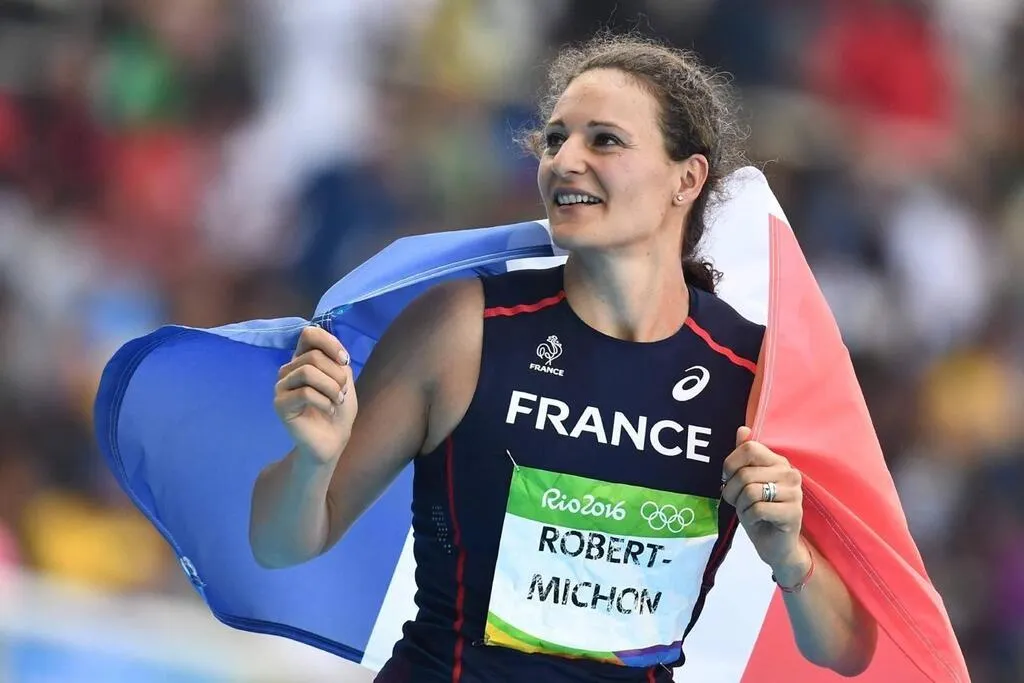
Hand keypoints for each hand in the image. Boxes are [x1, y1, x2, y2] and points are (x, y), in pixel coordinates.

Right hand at [274, 325, 357, 464]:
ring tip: (337, 401)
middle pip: (314, 356)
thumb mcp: (344, 380)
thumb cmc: (338, 409)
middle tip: (342, 392)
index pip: (309, 334)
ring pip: (307, 372)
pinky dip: (324, 401)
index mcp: (304, 359)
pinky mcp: (280, 404)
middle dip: (336, 374)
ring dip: (331, 388)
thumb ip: (337, 361)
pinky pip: (304, 393)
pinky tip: (328, 410)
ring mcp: (282, 386)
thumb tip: (334, 352)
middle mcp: (289, 369)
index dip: (329, 343)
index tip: (345, 361)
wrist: (333, 440)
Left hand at [721, 426, 806, 574]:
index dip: (730, 464)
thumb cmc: (759, 511)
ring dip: (741, 506)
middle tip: (738, 502)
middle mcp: (789, 473)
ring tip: (749, 512)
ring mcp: (794, 493)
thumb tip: (742, 430)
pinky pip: (757, 509)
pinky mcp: (794, 513)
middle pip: (745, 473)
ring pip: (750, 491)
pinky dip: (749, 518)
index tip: (728, 479)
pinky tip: (758, 521)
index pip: (749, 448)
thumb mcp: (746, 482)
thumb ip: (744, 456)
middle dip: (732, 492)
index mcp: (777, 461)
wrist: (776, 545)